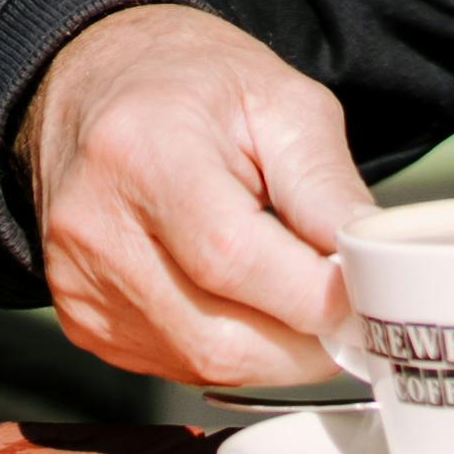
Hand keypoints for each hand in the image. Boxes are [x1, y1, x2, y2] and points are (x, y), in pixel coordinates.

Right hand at [18, 4, 374, 382]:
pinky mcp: (81, 320)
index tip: (368, 294)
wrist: (93, 87)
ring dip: (273, 352)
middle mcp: (95, 228)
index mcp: (144, 153)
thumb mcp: (281, 103)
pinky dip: (230, 351)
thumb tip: (375, 265)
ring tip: (299, 298)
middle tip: (349, 314)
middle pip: (218, 338)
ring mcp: (79, 284)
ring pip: (202, 365)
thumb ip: (328, 187)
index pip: (235, 260)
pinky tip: (245, 304)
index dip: (315, 294)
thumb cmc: (193, 87)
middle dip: (305, 343)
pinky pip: (175, 366)